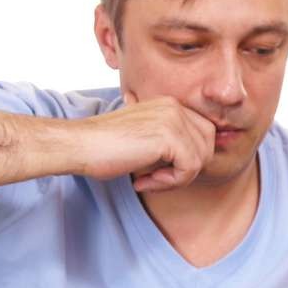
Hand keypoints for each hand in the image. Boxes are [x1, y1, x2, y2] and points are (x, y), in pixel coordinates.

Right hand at [78, 92, 216, 192]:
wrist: (79, 144)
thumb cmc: (105, 147)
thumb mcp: (145, 139)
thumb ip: (169, 143)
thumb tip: (197, 160)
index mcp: (169, 104)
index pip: (203, 134)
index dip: (187, 159)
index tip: (158, 170)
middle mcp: (174, 106)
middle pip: (207, 146)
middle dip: (187, 169)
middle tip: (156, 179)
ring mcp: (173, 119)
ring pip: (201, 159)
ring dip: (176, 179)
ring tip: (148, 180)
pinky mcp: (169, 137)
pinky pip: (189, 169)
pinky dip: (169, 182)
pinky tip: (143, 181)